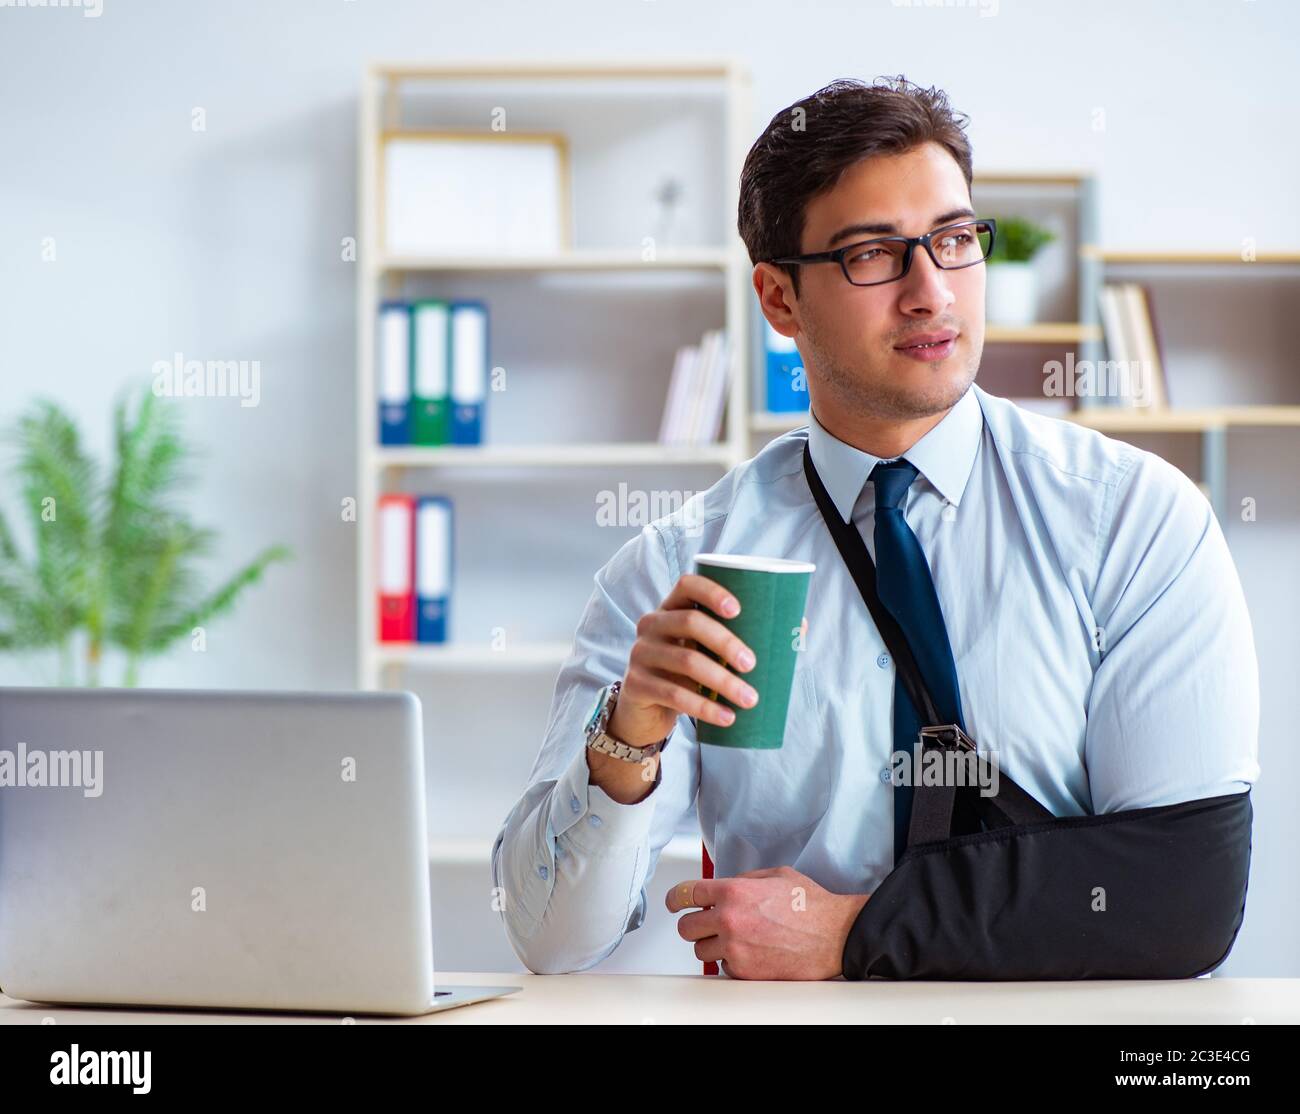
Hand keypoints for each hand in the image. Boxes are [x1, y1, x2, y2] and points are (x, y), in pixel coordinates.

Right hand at [608, 573, 759, 747]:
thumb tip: (802, 625)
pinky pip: (674, 694)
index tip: (739, 610)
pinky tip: (727, 717)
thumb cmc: (687, 675)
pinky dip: (705, 708)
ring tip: (750, 699)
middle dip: (726, 642)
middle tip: (752, 664)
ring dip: (723, 681)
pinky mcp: (636, 685)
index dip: (713, 592)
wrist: (645, 712)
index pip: (687, 585)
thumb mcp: (707, 653)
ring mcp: (640, 654)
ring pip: (686, 661)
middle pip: (690, 622)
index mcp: (671, 608)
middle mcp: (651, 625)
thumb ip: (741, 638)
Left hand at [665, 866, 870, 979]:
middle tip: (707, 923)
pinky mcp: (745, 972)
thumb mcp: (775, 875)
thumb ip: (743, 879)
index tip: (673, 903)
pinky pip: (723, 968)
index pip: (686, 894)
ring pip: (701, 952)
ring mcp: (735, 949)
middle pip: (686, 928)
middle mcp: (729, 920)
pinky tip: (750, 952)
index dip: (675, 898)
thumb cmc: (810, 905)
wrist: (834, 936)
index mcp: (733, 892)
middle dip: (695, 924)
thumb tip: (724, 887)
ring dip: (712, 945)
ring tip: (735, 939)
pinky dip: (731, 962)